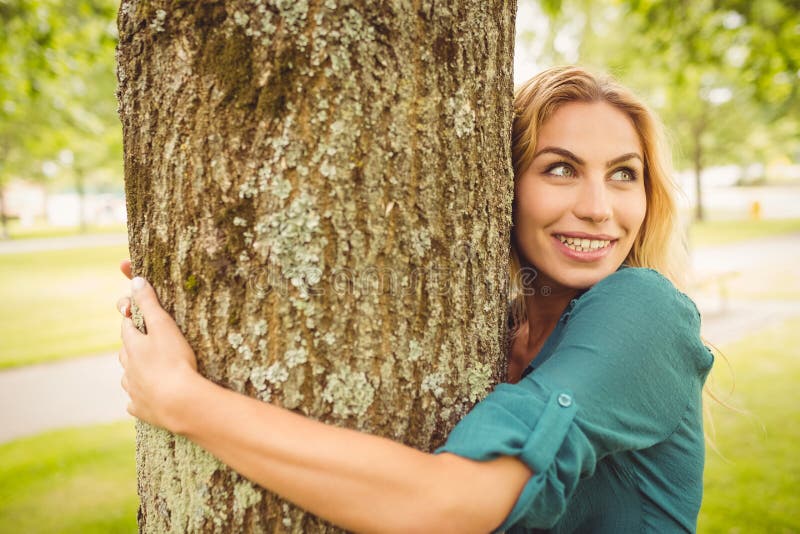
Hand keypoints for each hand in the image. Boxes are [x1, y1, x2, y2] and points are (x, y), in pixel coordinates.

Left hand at [117, 273, 199, 432]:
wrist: (179, 403)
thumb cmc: (174, 361)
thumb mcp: (163, 326)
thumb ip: (149, 303)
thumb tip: (135, 280)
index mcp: (132, 346)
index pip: (127, 327)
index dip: (132, 318)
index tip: (136, 313)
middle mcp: (128, 368)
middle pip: (125, 352)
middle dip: (133, 345)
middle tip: (146, 340)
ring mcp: (133, 389)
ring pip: (129, 376)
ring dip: (136, 371)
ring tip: (149, 369)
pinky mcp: (141, 409)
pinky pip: (136, 402)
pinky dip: (140, 397)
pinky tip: (148, 397)